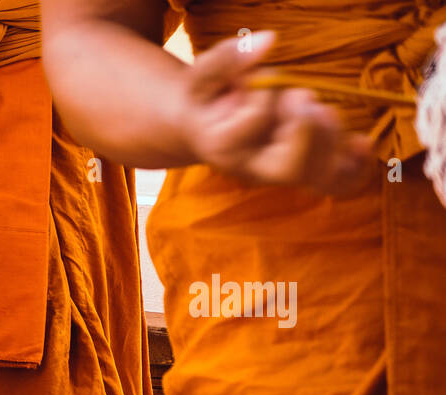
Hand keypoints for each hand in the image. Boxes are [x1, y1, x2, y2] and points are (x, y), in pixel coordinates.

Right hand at [180, 31, 372, 192]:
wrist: (206, 125)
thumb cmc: (206, 98)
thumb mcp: (204, 75)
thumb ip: (229, 58)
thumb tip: (270, 39)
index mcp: (224, 150)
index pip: (258, 119)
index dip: (266, 89)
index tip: (251, 81)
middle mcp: (254, 171)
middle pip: (293, 165)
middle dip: (307, 122)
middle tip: (298, 95)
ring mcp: (281, 176)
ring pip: (321, 174)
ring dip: (330, 132)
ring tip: (315, 109)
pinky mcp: (303, 173)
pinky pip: (339, 183)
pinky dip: (357, 164)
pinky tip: (362, 141)